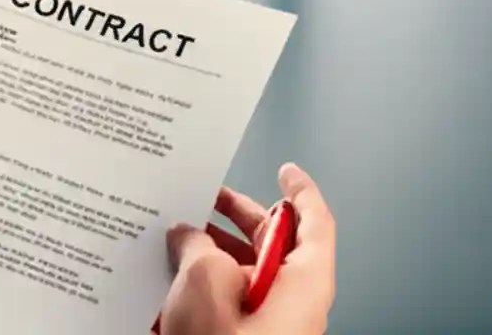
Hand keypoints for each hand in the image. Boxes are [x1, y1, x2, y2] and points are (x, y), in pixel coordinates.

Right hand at [159, 164, 334, 334]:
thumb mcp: (204, 278)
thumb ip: (196, 244)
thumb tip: (184, 234)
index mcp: (304, 279)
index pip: (315, 221)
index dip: (301, 189)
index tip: (286, 171)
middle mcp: (295, 299)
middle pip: (274, 243)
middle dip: (239, 216)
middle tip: (212, 197)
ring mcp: (273, 321)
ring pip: (247, 271)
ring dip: (215, 250)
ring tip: (179, 239)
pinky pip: (233, 297)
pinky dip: (209, 281)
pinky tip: (176, 276)